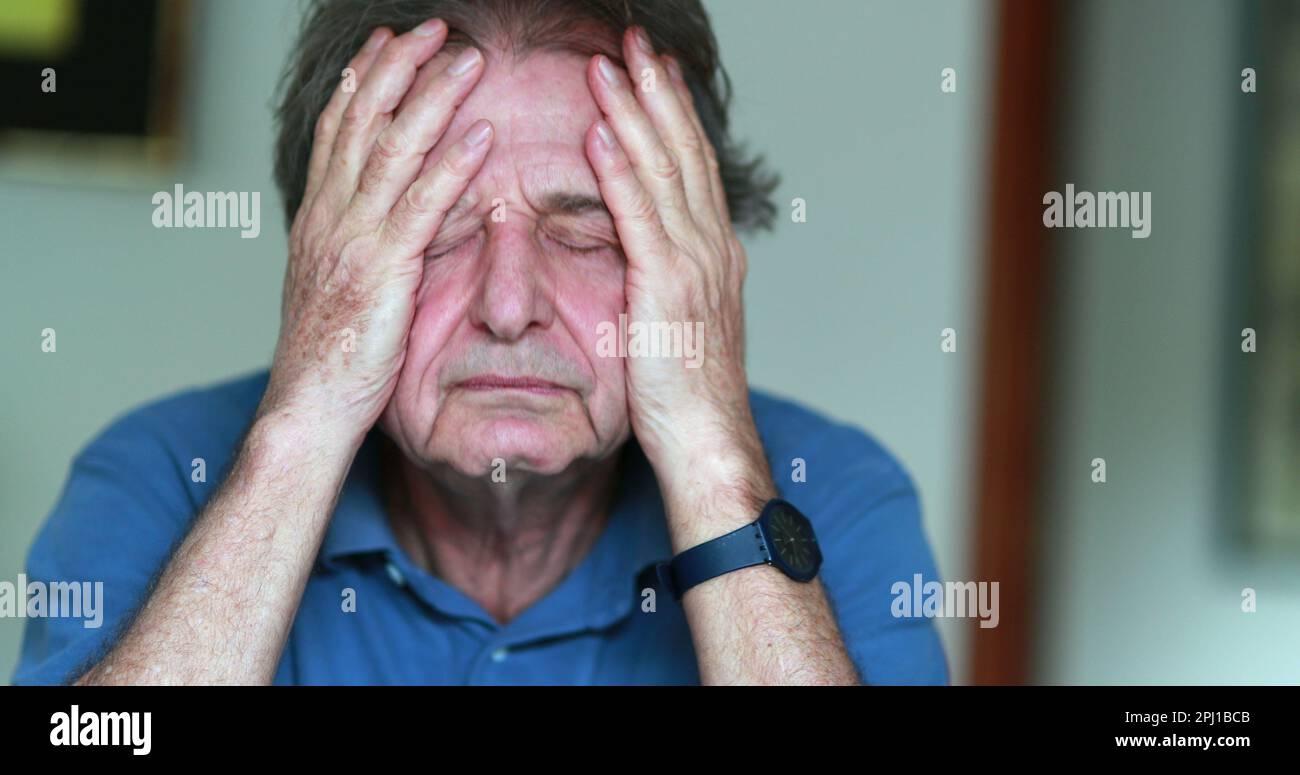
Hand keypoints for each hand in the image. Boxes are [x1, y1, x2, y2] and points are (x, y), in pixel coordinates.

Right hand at [262, 20, 492, 444]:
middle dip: (398, 68)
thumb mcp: (337, 290)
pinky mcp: (382, 272)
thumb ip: (360, 249)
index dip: (363, 83)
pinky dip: (451, 167)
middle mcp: (331, 218)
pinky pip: (421, 207)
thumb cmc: (327, 362)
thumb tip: (388, 228)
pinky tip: (481, 137)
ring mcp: (353, 241)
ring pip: (392, 150)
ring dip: (433, 99)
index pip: (339, 132)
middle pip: (363, 122)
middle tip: (432, 28)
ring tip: (468, 60)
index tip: (387, 45)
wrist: (306, 410)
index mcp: (319, 219)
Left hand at [583, 28, 770, 519]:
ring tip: (610, 66)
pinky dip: (621, 174)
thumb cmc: (689, 402)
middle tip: (635, 44)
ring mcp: (695, 268)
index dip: (673, 116)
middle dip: (658, 93)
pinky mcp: (668, 292)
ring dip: (636, 115)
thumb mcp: (682, 329)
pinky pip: (640, 220)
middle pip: (684, 154)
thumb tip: (651, 260)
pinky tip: (600, 134)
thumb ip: (670, 284)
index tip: (654, 73)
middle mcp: (711, 251)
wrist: (710, 446)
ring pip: (664, 173)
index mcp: (714, 257)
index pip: (693, 170)